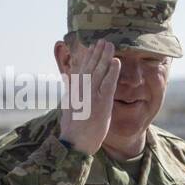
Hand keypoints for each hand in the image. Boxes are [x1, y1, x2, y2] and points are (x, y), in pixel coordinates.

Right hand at [59, 40, 119, 154]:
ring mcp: (91, 95)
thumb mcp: (69, 107)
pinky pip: (108, 84)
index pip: (81, 69)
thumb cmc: (73, 128)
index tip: (91, 47)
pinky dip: (112, 72)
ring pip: (98, 71)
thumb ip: (71, 92)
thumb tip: (69, 81)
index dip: (86, 57)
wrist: (74, 143)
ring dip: (104, 57)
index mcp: (73, 91)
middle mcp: (80, 90)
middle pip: (89, 67)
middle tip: (102, 40)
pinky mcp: (101, 103)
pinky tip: (116, 61)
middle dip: (96, 53)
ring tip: (109, 44)